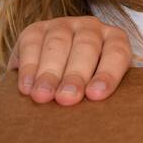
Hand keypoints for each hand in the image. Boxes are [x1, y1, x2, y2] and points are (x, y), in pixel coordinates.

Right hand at [8, 16, 132, 105]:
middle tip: (67, 99)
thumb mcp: (98, 88)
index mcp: (115, 39)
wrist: (54, 71)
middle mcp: (91, 27)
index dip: (108, 73)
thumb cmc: (85, 86)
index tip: (96, 95)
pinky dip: (28, 66)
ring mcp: (63, 25)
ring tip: (43, 96)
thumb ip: (100, 96)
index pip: (117, 53)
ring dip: (49, 72)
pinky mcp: (35, 29)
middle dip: (75, 75)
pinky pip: (32, 43)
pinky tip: (26, 87)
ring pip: (58, 44)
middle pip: (86, 47)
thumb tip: (95, 118)